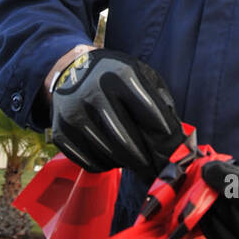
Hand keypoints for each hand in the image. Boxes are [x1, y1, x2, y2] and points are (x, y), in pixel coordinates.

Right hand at [50, 48, 185, 182]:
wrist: (70, 69)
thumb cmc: (116, 77)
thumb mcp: (141, 76)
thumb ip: (161, 103)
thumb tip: (177, 142)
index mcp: (120, 74)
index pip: (150, 112)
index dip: (164, 135)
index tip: (172, 149)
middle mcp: (94, 92)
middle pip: (128, 142)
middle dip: (146, 160)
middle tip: (157, 169)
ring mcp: (74, 113)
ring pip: (109, 155)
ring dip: (127, 163)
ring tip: (135, 159)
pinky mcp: (60, 132)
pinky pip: (91, 162)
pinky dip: (106, 165)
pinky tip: (112, 155)